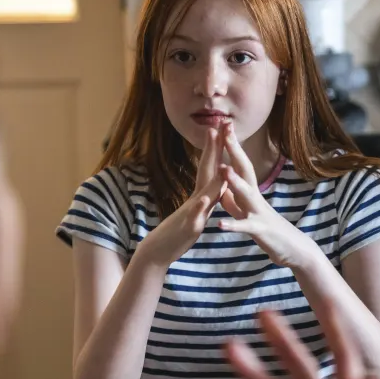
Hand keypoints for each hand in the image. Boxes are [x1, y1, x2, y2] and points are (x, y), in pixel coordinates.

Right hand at [136, 126, 224, 265]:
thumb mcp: (197, 210)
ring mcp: (191, 213)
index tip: (221, 129)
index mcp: (201, 195)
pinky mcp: (188, 229)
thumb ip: (206, 196)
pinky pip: (194, 217)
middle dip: (213, 151)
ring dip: (212, 178)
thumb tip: (218, 183)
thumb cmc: (179, 230)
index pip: (210, 168)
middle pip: (206, 172)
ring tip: (220, 162)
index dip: (216, 149)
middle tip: (216, 128)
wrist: (158, 250)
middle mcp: (196, 200)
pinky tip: (203, 199)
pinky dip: (199, 208)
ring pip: (203, 193)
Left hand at [215, 122, 315, 267]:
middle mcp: (256, 198)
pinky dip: (233, 225)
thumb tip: (222, 190)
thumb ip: (234, 202)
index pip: (240, 165)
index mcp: (251, 193)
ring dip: (234, 181)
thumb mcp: (249, 213)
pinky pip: (245, 227)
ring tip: (222, 168)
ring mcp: (259, 213)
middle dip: (235, 151)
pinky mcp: (260, 231)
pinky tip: (219, 224)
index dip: (232, 147)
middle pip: (245, 170)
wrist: (294, 249)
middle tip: (225, 132)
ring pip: (246, 194)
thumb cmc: (270, 230)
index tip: (223, 126)